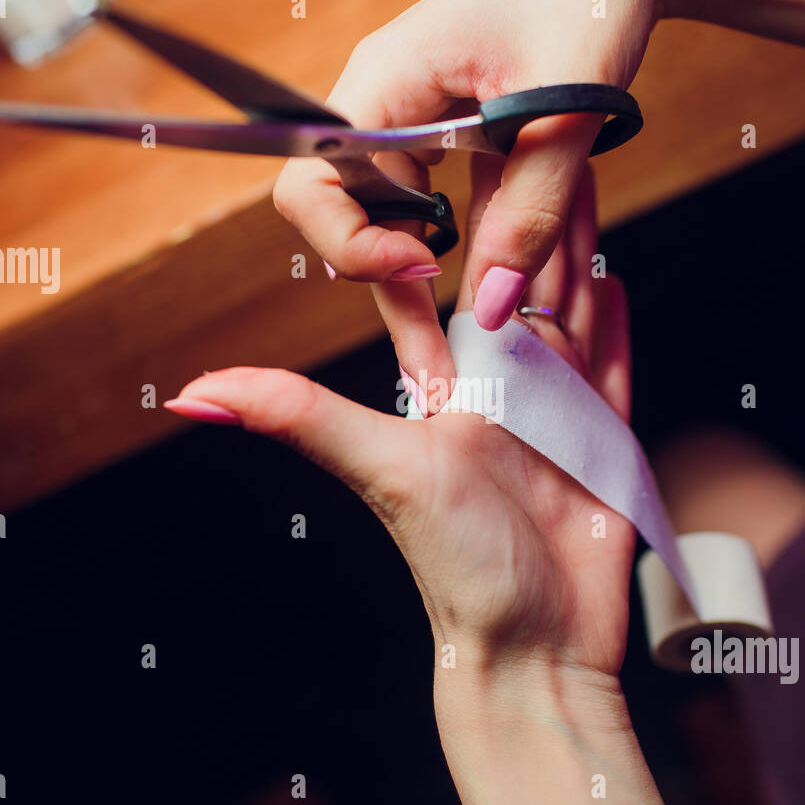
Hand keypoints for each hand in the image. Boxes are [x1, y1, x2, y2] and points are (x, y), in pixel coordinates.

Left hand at [170, 165, 670, 804]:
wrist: (534, 647)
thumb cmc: (456, 565)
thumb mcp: (379, 468)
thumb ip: (296, 415)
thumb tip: (189, 394)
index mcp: (440, 393)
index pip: (422, 299)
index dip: (419, 241)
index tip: (420, 178)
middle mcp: (494, 397)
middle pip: (503, 292)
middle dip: (514, 229)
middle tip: (524, 157)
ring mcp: (551, 417)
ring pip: (563, 319)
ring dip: (568, 259)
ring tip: (577, 194)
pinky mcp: (602, 442)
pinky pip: (612, 370)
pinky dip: (615, 327)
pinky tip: (614, 280)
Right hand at [272, 0, 663, 410]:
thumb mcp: (565, 111)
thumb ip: (530, 213)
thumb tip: (494, 309)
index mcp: (383, 84)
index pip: (314, 184)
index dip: (353, 243)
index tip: (423, 267)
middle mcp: (383, 107)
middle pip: (352, 221)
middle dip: (394, 296)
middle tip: (438, 373)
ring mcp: (413, 123)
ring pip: (397, 225)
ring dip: (432, 286)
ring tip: (468, 351)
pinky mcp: (449, 137)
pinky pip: (440, 210)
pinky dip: (469, 253)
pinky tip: (502, 294)